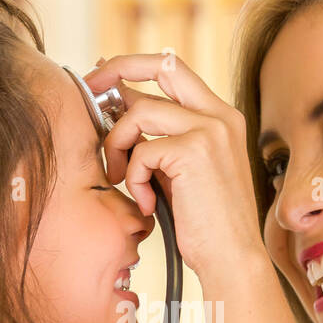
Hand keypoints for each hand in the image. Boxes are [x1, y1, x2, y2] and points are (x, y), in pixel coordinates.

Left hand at [84, 53, 266, 287]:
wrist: (232, 258)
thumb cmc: (207, 223)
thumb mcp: (181, 169)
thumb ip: (160, 136)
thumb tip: (123, 103)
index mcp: (222, 116)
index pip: (173, 67)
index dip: (133, 67)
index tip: (103, 79)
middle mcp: (220, 115)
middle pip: (160, 64)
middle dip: (116, 72)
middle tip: (90, 89)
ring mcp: (210, 130)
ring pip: (139, 113)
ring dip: (118, 146)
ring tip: (123, 178)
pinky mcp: (194, 151)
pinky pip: (141, 152)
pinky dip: (134, 179)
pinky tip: (145, 203)